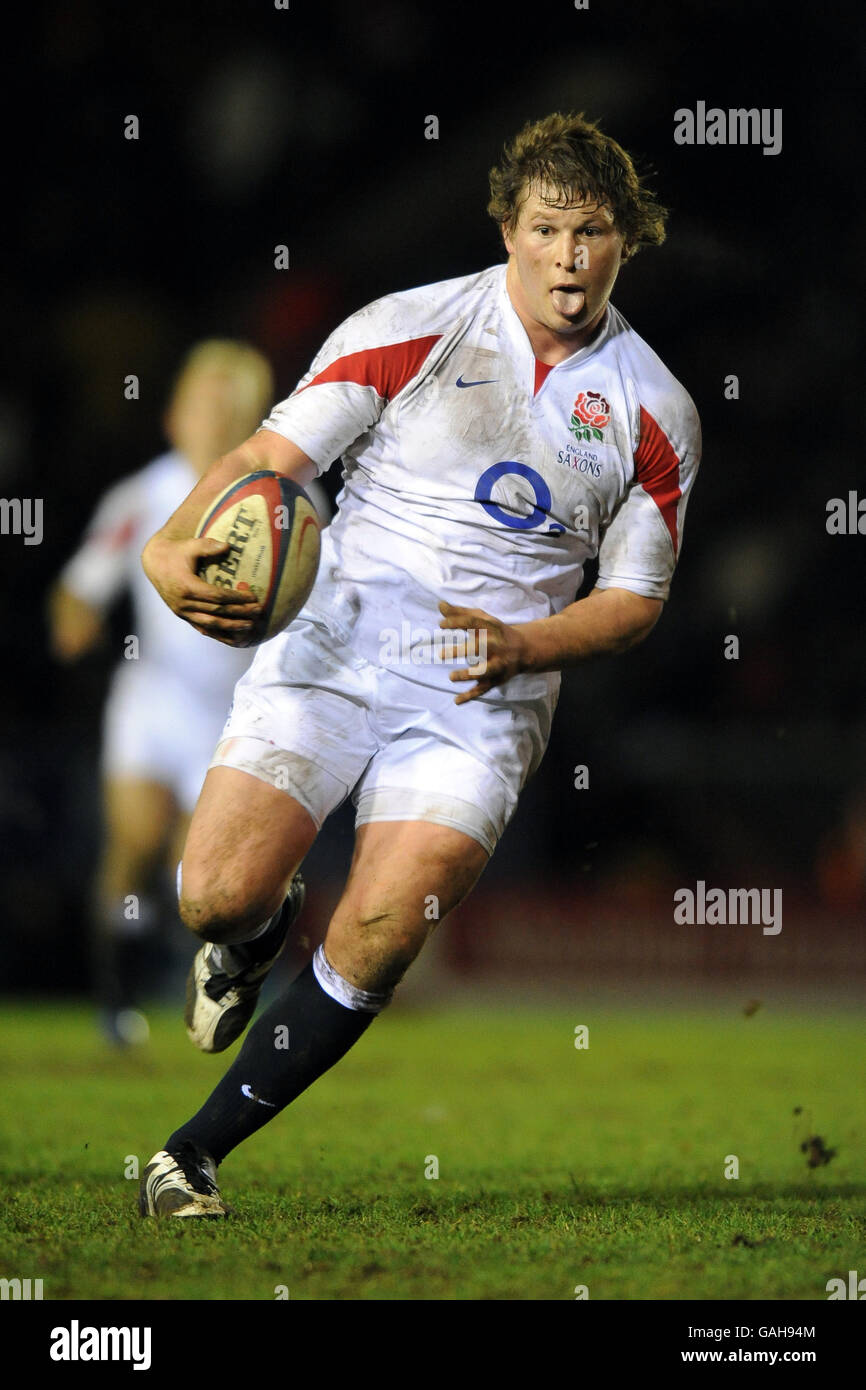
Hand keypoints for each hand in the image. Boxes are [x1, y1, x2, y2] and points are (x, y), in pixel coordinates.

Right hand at [141, 532, 261, 645]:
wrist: (155, 564)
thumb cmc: (177, 552)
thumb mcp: (191, 545)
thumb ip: (208, 546)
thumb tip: (228, 547)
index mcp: (187, 586)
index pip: (216, 596)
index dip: (236, 598)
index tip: (253, 597)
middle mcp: (184, 603)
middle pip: (217, 611)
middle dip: (239, 612)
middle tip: (258, 610)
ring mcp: (183, 612)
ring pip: (210, 624)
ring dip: (232, 627)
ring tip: (250, 626)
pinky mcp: (184, 616)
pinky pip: (203, 629)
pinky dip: (219, 635)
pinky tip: (234, 638)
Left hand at [437, 600, 529, 703]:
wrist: (524, 649)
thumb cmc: (495, 632)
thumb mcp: (482, 620)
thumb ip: (460, 613)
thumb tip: (440, 605)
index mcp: (491, 628)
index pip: (473, 623)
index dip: (456, 623)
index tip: (441, 625)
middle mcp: (496, 646)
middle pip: (480, 648)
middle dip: (462, 651)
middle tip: (440, 655)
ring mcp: (498, 664)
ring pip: (485, 671)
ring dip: (468, 675)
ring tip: (451, 677)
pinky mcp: (497, 679)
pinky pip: (483, 689)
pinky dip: (470, 696)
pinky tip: (456, 700)